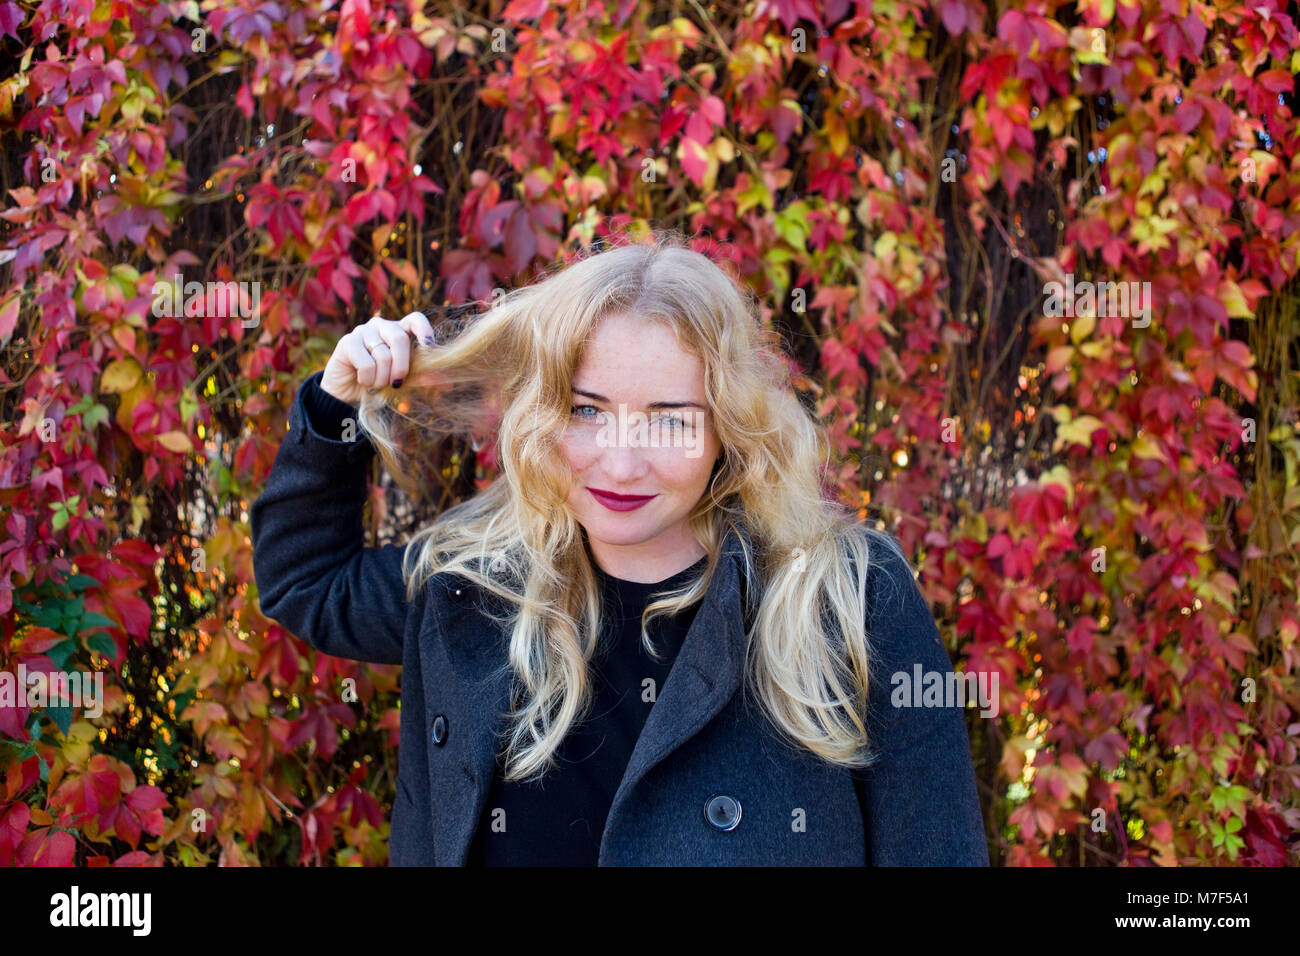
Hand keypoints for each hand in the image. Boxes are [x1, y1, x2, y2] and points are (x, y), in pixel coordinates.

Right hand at [320, 312, 438, 405]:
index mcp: (399, 331)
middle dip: (402, 366)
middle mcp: (381, 326)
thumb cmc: (379, 382)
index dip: (424, 329)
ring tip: (376, 384)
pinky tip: (363, 381)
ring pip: (383, 355)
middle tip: (397, 383)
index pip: (415, 319)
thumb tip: (448, 383)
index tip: (430, 346)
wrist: (348, 393)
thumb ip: (422, 377)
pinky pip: (366, 363)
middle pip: (399, 339)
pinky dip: (368, 379)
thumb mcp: (403, 380)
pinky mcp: (347, 342)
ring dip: (382, 378)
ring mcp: (363, 331)